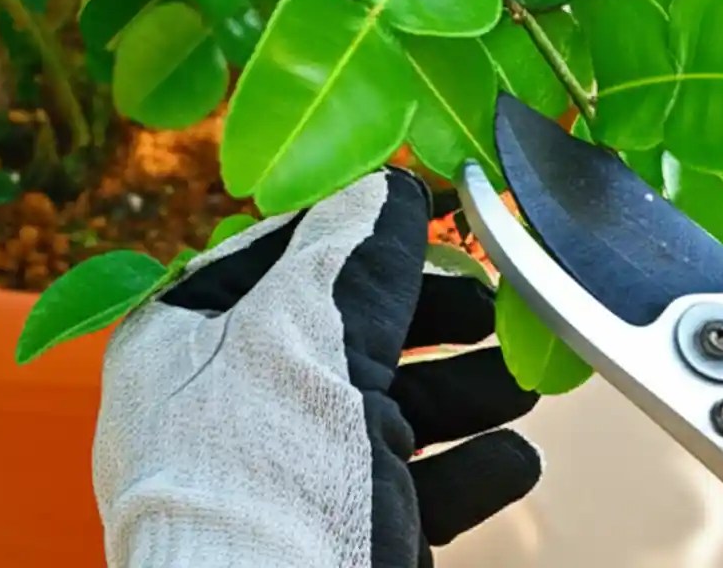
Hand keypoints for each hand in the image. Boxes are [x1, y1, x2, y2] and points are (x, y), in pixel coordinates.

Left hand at [93, 168, 541, 567]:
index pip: (288, 257)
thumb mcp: (308, 336)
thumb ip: (356, 254)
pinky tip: (514, 457)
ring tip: (529, 380)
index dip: (367, 234)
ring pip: (393, 409)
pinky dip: (472, 468)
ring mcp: (289, 476)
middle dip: (438, 319)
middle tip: (501, 307)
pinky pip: (415, 486)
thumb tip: (392, 189)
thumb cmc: (273, 480)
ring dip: (471, 389)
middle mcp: (235, 405)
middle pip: (353, 333)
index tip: (439, 220)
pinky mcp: (342, 532)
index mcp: (194, 342)